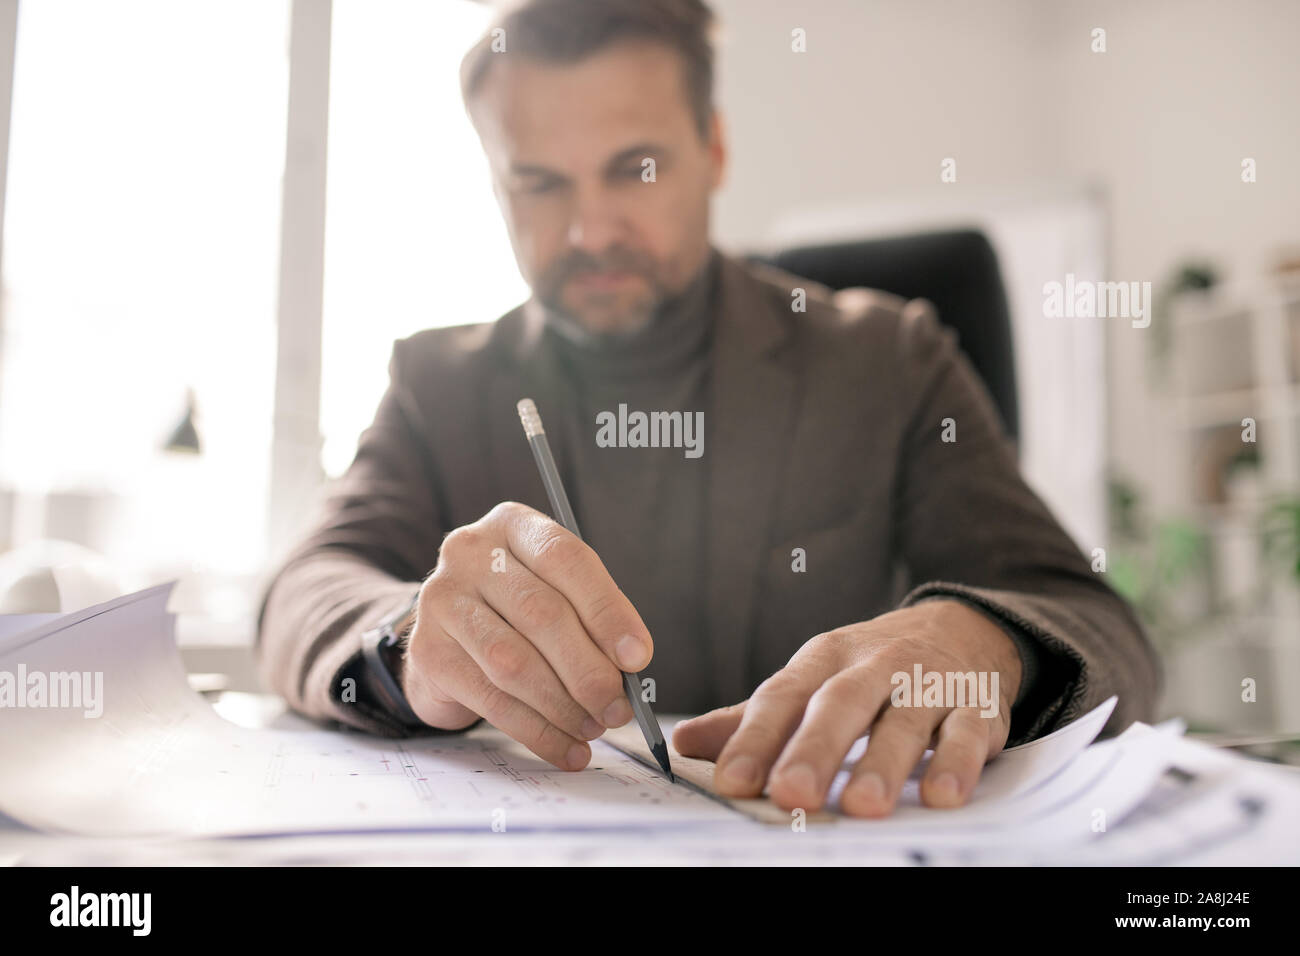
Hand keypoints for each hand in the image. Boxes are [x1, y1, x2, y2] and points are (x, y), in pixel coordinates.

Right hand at [398, 501, 652, 769]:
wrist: (448, 635)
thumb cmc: (518, 610)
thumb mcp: (556, 592)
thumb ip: (591, 618)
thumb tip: (630, 665)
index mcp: (513, 524)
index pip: (566, 559)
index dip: (607, 610)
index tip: (639, 658)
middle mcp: (469, 552)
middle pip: (541, 613)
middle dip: (588, 670)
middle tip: (619, 708)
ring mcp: (442, 600)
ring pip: (512, 661)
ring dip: (563, 705)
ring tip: (594, 728)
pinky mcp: (428, 652)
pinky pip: (491, 699)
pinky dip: (536, 731)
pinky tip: (566, 748)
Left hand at [672, 600, 1021, 816]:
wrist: (961, 630)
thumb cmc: (870, 668)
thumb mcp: (812, 679)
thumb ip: (754, 717)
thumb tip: (683, 743)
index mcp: (824, 659)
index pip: (783, 696)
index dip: (756, 738)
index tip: (730, 781)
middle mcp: (874, 666)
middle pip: (840, 704)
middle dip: (814, 749)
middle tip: (791, 794)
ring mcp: (927, 684)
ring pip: (903, 721)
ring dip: (883, 764)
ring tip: (863, 806)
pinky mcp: (976, 706)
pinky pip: (967, 733)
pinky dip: (956, 763)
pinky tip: (941, 795)